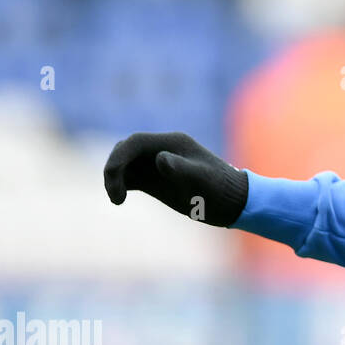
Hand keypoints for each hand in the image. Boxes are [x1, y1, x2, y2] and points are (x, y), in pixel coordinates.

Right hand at [103, 131, 248, 226]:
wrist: (232, 202)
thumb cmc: (220, 190)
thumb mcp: (202, 179)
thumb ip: (181, 168)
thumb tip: (159, 159)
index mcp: (172, 143)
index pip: (135, 142)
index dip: (118, 156)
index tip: (112, 177)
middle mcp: (162, 150)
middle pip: (125, 150)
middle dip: (114, 168)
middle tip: (116, 196)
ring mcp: (157, 164)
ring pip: (124, 163)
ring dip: (114, 177)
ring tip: (117, 199)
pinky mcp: (155, 179)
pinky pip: (130, 176)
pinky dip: (120, 184)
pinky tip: (120, 199)